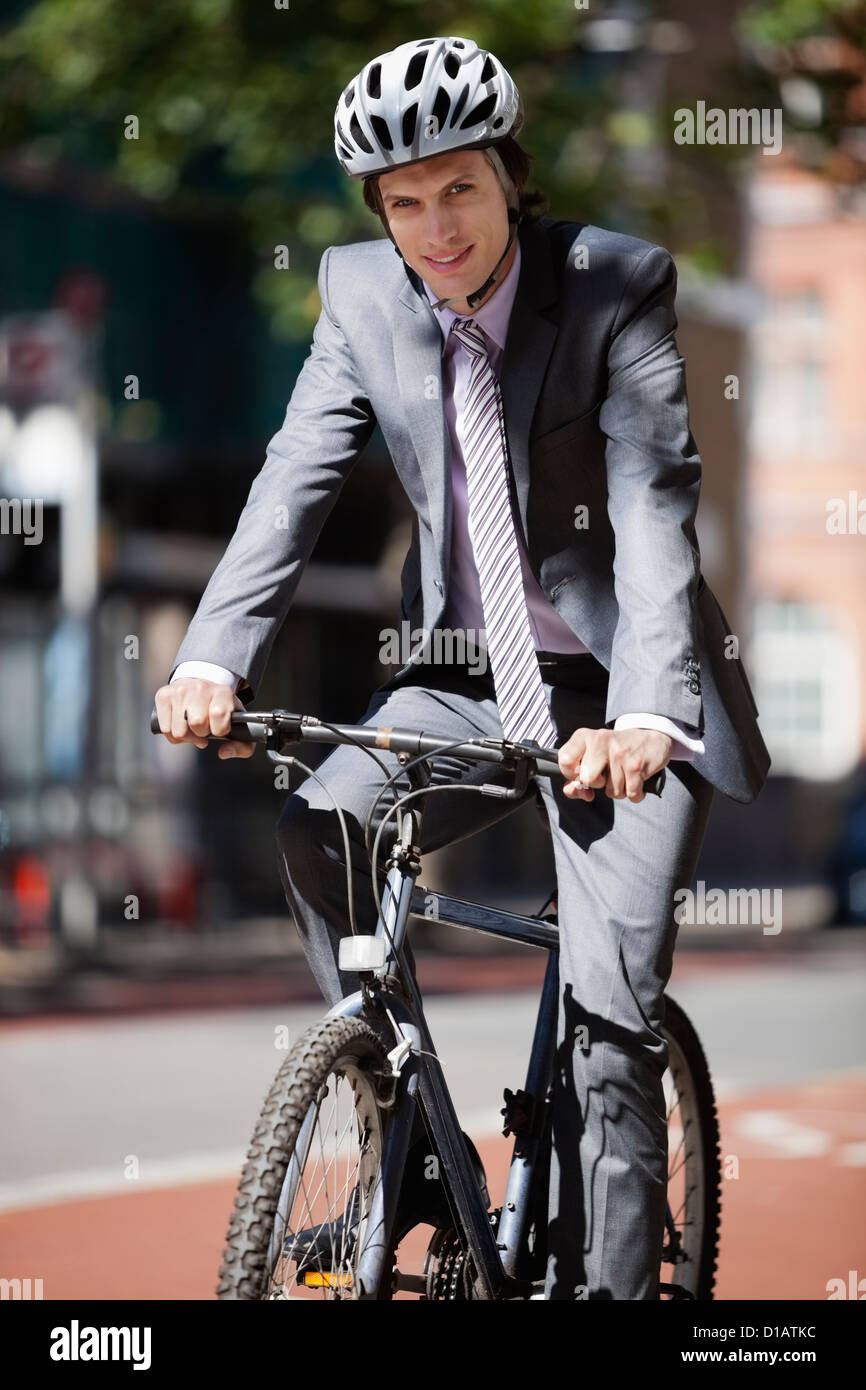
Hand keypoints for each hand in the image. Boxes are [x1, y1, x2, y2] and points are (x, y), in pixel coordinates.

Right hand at [153, 678, 255, 759]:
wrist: (202, 688)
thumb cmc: (221, 710)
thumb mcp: (239, 726)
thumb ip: (243, 746)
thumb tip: (224, 752)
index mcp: (223, 692)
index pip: (218, 713)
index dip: (219, 729)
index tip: (220, 729)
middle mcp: (200, 687)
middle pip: (197, 724)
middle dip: (201, 733)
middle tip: (205, 729)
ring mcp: (180, 690)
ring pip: (179, 731)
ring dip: (187, 736)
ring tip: (193, 728)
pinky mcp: (164, 695)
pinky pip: (165, 729)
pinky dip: (173, 734)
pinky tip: (182, 726)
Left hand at [557, 727, 671, 802]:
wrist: (651, 737)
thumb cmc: (617, 751)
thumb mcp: (593, 755)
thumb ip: (577, 776)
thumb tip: (578, 792)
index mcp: (585, 736)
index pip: (564, 760)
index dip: (571, 774)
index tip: (581, 772)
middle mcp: (600, 741)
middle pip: (588, 779)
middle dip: (598, 784)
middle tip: (607, 774)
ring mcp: (619, 753)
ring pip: (612, 791)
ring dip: (619, 789)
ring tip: (624, 773)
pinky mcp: (636, 765)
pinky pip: (630, 794)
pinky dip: (635, 794)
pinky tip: (636, 780)